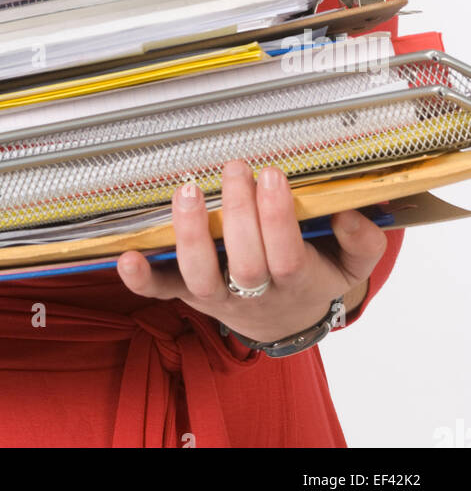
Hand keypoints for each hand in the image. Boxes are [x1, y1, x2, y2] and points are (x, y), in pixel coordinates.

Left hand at [116, 160, 386, 344]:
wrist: (286, 322)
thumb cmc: (314, 278)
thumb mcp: (350, 266)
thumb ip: (362, 243)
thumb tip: (351, 216)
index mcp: (295, 283)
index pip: (286, 256)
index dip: (278, 219)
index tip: (274, 175)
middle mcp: (253, 293)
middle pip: (245, 265)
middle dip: (239, 215)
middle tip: (236, 167)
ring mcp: (217, 296)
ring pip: (200, 277)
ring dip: (190, 235)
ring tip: (188, 190)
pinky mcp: (188, 295)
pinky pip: (162, 291)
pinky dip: (143, 278)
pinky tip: (127, 256)